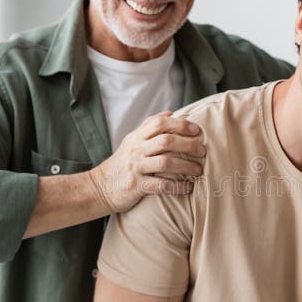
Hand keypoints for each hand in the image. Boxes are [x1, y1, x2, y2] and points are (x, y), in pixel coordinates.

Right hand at [89, 112, 205, 212]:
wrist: (99, 187)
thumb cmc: (121, 163)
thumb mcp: (132, 140)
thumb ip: (150, 126)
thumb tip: (172, 113)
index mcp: (137, 137)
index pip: (160, 123)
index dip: (180, 125)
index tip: (197, 130)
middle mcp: (136, 150)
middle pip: (166, 141)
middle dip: (188, 145)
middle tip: (202, 151)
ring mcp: (136, 167)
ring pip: (166, 162)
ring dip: (186, 166)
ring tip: (198, 170)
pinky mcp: (137, 186)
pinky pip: (161, 185)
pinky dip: (177, 187)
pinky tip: (188, 188)